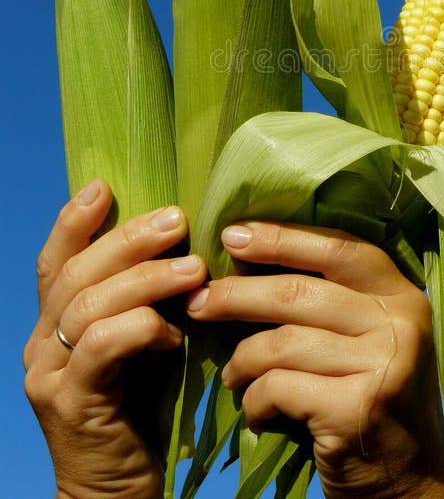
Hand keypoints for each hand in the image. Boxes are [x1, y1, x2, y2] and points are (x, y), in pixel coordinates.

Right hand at [23, 180, 206, 498]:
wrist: (116, 494)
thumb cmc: (137, 412)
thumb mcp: (137, 346)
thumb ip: (141, 303)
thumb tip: (182, 245)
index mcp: (54, 325)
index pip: (56, 261)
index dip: (75, 221)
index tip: (105, 185)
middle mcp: (41, 345)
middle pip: (75, 273)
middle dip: (126, 239)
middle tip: (176, 218)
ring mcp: (49, 376)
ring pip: (89, 305)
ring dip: (145, 279)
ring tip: (194, 268)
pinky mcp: (72, 405)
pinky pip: (101, 348)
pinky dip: (140, 328)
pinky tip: (174, 333)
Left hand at [186, 222, 443, 497]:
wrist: (405, 484)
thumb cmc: (366, 397)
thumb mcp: (365, 338)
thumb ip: (329, 299)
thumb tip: (245, 254)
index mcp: (403, 294)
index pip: (338, 248)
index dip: (281, 238)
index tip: (231, 235)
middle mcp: (401, 323)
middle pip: (300, 293)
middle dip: (237, 295)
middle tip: (199, 303)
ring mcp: (384, 365)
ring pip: (283, 342)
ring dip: (243, 359)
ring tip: (231, 374)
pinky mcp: (357, 409)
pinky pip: (279, 387)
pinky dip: (254, 399)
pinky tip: (255, 410)